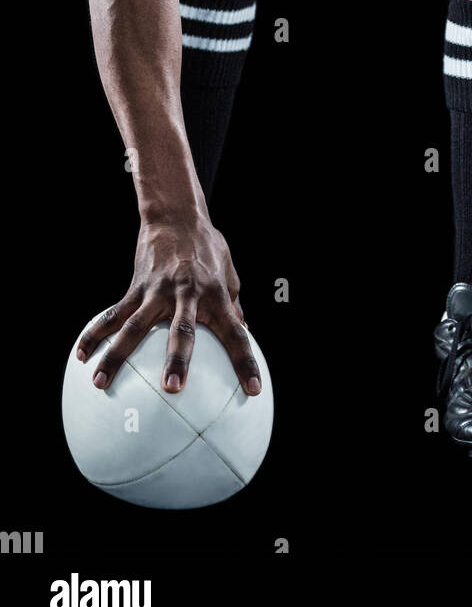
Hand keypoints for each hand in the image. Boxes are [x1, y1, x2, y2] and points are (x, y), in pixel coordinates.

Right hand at [76, 215, 260, 395]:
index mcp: (216, 295)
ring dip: (117, 356)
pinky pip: (114, 314)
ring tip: (101, 383)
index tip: (253, 389)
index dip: (245, 362)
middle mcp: (187, 294)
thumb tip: (244, 334)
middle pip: (182, 332)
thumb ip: (234, 306)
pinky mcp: (136, 287)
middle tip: (172, 388)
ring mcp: (158, 291)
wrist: (176, 216)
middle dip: (177, 360)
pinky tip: (82, 355)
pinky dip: (96, 333)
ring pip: (134, 327)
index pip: (236, 333)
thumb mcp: (229, 274)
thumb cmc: (208, 248)